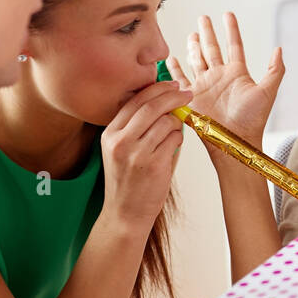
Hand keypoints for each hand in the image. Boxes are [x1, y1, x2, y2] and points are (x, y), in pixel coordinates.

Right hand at [100, 81, 191, 226]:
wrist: (125, 213)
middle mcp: (120, 141)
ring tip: (174, 133)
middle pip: (152, 105)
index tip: (172, 84)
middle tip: (187, 93)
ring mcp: (136, 153)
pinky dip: (178, 139)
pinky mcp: (154, 164)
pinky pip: (174, 139)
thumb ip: (138, 126)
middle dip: (173, 95)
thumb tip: (166, 100)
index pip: (135, 100)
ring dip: (177, 123)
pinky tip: (173, 148)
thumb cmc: (129, 180)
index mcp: (110, 134)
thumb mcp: (122, 150)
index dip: (157, 88)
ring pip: (166, 122)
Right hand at [166, 12, 282, 153]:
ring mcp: (205, 85)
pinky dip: (175, 68)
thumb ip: (275, 70)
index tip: (228, 14)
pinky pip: (181, 79)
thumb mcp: (268, 92)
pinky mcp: (191, 95)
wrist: (234, 140)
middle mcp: (220, 76)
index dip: (231, 29)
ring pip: (197, 60)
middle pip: (212, 48)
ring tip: (192, 34)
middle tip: (203, 17)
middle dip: (208, 33)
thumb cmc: (253, 119)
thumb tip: (279, 48)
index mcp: (237, 73)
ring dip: (194, 47)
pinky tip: (172, 58)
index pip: (234, 45)